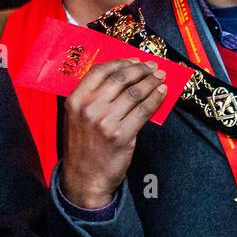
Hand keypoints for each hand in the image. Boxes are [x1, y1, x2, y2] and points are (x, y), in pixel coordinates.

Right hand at [60, 59, 166, 208]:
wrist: (84, 177)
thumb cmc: (83, 147)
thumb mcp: (77, 118)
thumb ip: (92, 98)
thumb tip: (122, 78)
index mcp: (75, 101)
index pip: (99, 71)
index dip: (121, 62)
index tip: (135, 59)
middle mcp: (88, 108)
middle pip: (120, 79)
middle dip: (141, 70)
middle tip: (153, 66)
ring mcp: (105, 121)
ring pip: (135, 93)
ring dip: (151, 82)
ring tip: (160, 77)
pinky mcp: (122, 135)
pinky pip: (144, 110)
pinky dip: (156, 99)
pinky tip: (162, 93)